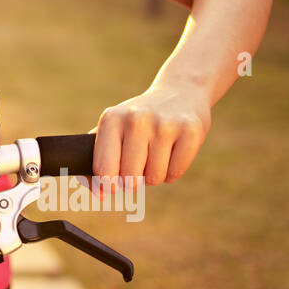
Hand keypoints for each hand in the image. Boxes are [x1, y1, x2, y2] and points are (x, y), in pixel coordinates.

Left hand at [90, 86, 210, 191]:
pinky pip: (175, 173)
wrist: (179, 93)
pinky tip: (173, 152)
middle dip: (134, 180)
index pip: (103, 169)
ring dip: (155, 175)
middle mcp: (136, 119)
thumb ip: (97, 162)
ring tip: (156, 154)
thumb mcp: (113, 130)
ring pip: (154, 178)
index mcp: (111, 119)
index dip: (108, 184)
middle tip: (139, 163)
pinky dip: (173, 172)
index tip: (113, 183)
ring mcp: (165, 124)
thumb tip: (98, 194)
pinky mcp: (190, 131)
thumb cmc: (137, 122)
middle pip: (130, 178)